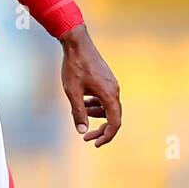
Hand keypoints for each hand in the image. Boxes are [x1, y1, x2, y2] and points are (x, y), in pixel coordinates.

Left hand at [60, 24, 121, 146]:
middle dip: (100, 129)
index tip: (95, 143)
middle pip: (113, 117)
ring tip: (79, 111)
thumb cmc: (74, 66)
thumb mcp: (73, 92)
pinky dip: (95, 104)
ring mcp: (111, 84)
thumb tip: (82, 131)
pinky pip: (104, 98)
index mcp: (109, 94)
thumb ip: (79, 113)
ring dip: (95, 114)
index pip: (114, 122)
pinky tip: (83, 101)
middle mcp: (114, 90)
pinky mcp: (106, 80)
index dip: (106, 136)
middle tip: (86, 137)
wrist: (76, 44)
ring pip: (108, 108)